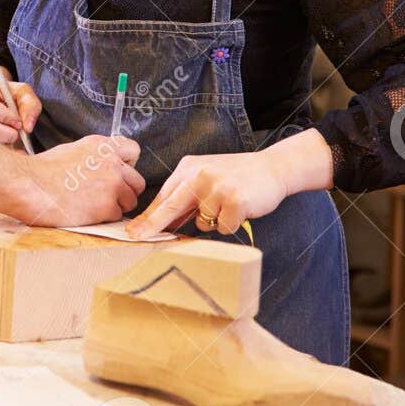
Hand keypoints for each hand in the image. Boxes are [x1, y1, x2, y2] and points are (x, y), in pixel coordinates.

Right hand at [0, 66, 40, 145]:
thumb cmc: (8, 93)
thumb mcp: (23, 92)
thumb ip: (30, 106)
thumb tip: (27, 128)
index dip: (6, 119)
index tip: (18, 122)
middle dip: (6, 133)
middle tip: (16, 132)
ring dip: (2, 141)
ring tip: (9, 134)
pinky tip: (5, 143)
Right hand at [10, 135, 143, 226]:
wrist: (28, 186)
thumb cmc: (42, 172)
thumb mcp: (72, 151)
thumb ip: (94, 158)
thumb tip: (103, 169)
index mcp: (102, 145)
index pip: (133, 150)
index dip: (128, 165)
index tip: (118, 174)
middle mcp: (112, 162)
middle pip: (137, 182)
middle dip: (125, 191)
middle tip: (105, 197)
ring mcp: (112, 184)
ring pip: (130, 201)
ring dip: (115, 206)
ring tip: (91, 206)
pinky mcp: (107, 206)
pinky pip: (116, 217)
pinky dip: (104, 219)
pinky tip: (85, 214)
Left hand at [127, 151, 289, 238]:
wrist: (272, 168)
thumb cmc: (236, 176)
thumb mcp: (205, 177)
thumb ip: (186, 197)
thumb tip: (162, 224)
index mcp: (188, 168)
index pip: (163, 197)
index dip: (148, 217)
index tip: (132, 231)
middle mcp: (199, 175)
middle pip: (170, 207)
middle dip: (152, 226)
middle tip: (135, 237)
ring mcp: (217, 187)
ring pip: (202, 223)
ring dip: (214, 221)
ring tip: (228, 204)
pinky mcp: (235, 200)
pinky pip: (222, 227)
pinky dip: (230, 223)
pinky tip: (240, 208)